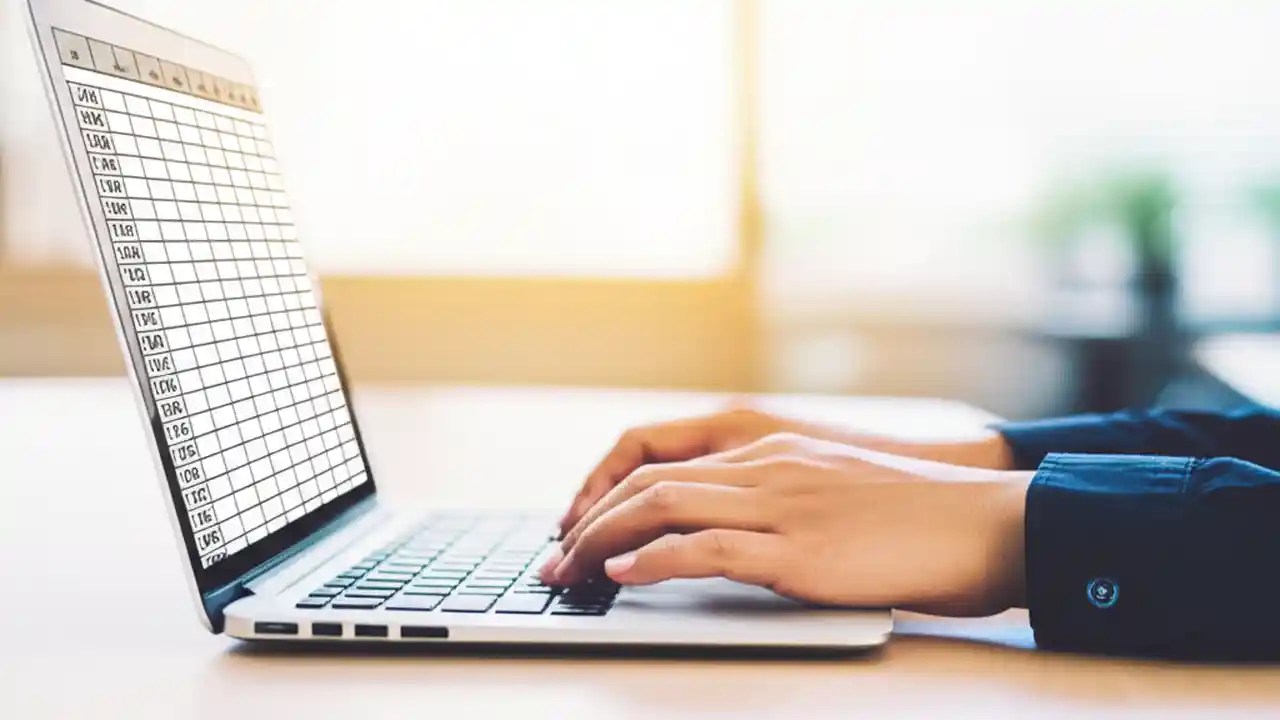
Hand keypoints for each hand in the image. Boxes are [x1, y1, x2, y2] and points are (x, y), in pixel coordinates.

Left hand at [544, 433, 1031, 616]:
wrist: (987, 520)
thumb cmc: (918, 514)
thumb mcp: (832, 487)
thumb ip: (776, 493)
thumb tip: (724, 529)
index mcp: (770, 444)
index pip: (657, 451)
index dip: (603, 486)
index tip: (578, 522)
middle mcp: (766, 463)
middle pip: (646, 479)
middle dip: (586, 521)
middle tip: (553, 561)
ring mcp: (782, 503)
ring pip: (662, 506)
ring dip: (601, 542)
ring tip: (566, 574)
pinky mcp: (801, 550)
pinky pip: (707, 547)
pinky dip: (654, 561)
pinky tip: (623, 577)